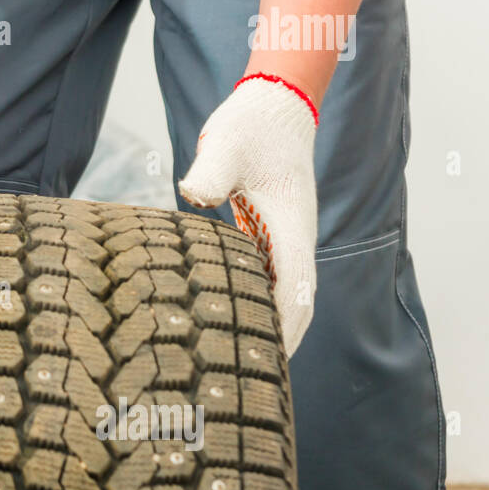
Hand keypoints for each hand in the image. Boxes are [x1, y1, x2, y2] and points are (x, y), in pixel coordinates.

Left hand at [178, 74, 318, 356]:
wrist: (274, 102)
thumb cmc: (251, 122)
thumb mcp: (226, 145)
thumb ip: (210, 172)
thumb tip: (192, 195)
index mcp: (291, 228)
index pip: (296, 294)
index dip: (284, 333)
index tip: (269, 369)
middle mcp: (294, 239)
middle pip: (295, 305)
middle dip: (278, 344)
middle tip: (251, 387)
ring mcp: (284, 236)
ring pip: (283, 295)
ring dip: (269, 327)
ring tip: (239, 367)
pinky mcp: (269, 230)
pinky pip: (268, 278)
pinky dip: (256, 303)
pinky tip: (231, 320)